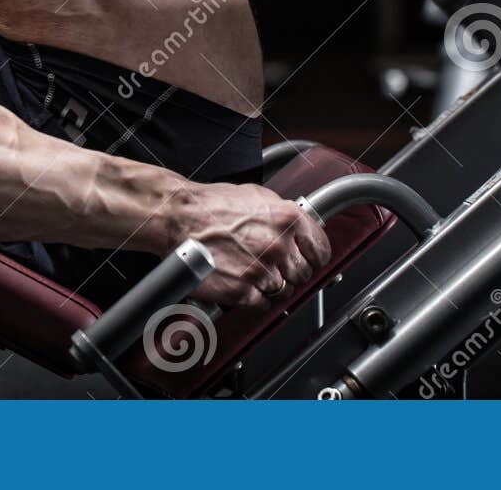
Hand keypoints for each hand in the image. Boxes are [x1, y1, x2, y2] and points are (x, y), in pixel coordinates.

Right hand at [164, 181, 331, 306]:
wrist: (179, 217)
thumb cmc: (212, 205)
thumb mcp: (258, 197)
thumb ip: (284, 216)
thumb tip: (301, 231)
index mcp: (287, 219)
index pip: (321, 251)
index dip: (314, 257)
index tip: (309, 260)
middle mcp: (278, 245)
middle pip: (303, 275)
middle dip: (291, 272)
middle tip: (274, 265)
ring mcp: (261, 270)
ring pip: (283, 291)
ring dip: (272, 286)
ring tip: (254, 272)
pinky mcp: (241, 290)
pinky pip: (262, 304)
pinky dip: (254, 297)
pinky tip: (243, 282)